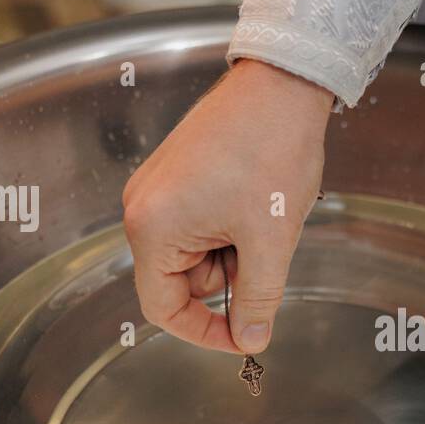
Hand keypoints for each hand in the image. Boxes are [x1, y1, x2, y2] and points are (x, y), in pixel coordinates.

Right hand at [122, 59, 332, 352]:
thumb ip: (257, 299)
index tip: (243, 337)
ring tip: (263, 215)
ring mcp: (157, 188)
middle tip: (264, 249)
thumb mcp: (270, 241)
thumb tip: (250, 339)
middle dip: (226, 277)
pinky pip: (198, 224)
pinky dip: (229, 227)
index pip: (163, 308)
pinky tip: (255, 200)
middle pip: (179, 280)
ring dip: (232, 251)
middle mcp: (142, 208)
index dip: (204, 332)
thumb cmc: (271, 151)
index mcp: (152, 228)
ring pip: (193, 253)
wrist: (282, 84)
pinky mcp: (176, 174)